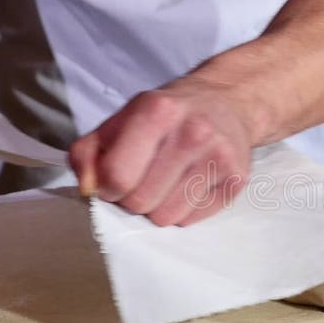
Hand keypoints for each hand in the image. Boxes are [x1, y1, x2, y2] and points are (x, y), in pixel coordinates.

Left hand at [69, 82, 252, 225]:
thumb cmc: (167, 115)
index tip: (114, 181)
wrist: (227, 103)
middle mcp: (192, 133)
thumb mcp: (122, 119)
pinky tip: (189, 185)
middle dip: (133, 199)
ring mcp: (218, 157)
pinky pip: (192, 220)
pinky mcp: (236, 180)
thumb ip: (89, 152)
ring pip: (167, 217)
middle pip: (141, 201)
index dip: (107, 187)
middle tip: (143, 180)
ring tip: (167, 183)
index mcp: (158, 112)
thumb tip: (87, 190)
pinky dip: (183, 210)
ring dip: (159, 207)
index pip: (117, 175)